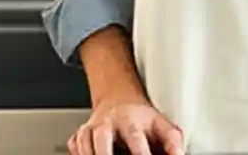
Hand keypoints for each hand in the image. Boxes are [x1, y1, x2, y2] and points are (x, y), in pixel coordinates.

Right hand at [68, 94, 184, 154]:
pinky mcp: (77, 137)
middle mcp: (107, 124)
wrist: (117, 99)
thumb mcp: (160, 124)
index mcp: (130, 122)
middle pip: (102, 146)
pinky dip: (82, 154)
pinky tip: (95, 153)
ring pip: (85, 148)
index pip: (135, 140)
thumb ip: (172, 140)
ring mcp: (89, 131)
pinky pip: (75, 149)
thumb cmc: (140, 118)